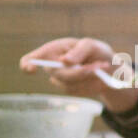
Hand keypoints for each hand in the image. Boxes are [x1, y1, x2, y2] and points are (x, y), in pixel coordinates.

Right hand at [19, 36, 137, 112]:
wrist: (109, 68)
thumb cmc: (96, 51)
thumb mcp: (91, 45)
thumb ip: (79, 50)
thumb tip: (64, 61)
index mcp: (53, 51)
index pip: (30, 60)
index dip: (27, 64)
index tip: (31, 68)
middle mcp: (53, 66)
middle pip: (57, 75)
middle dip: (80, 72)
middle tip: (100, 65)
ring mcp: (60, 80)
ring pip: (70, 85)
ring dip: (90, 78)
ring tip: (103, 67)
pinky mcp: (71, 91)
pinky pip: (79, 92)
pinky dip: (93, 85)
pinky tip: (100, 79)